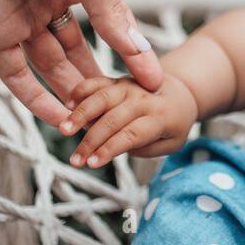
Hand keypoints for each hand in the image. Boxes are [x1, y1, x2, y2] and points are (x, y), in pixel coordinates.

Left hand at [0, 0, 163, 126]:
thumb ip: (109, 4)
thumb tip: (136, 48)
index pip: (113, 25)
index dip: (134, 54)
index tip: (156, 84)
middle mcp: (53, 2)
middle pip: (82, 53)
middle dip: (103, 82)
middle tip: (128, 111)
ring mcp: (23, 19)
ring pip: (53, 68)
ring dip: (73, 96)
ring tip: (96, 124)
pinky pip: (16, 74)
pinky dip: (36, 99)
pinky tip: (58, 120)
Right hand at [63, 73, 198, 167]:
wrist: (181, 91)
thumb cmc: (174, 123)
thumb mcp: (174, 142)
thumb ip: (148, 149)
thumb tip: (118, 147)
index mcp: (160, 117)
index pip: (132, 135)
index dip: (110, 149)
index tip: (91, 164)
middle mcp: (143, 99)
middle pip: (113, 119)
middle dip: (91, 141)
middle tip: (74, 160)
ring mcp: (129, 87)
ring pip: (102, 98)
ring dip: (81, 114)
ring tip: (64, 130)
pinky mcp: (117, 80)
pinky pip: (96, 82)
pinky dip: (81, 90)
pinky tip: (67, 104)